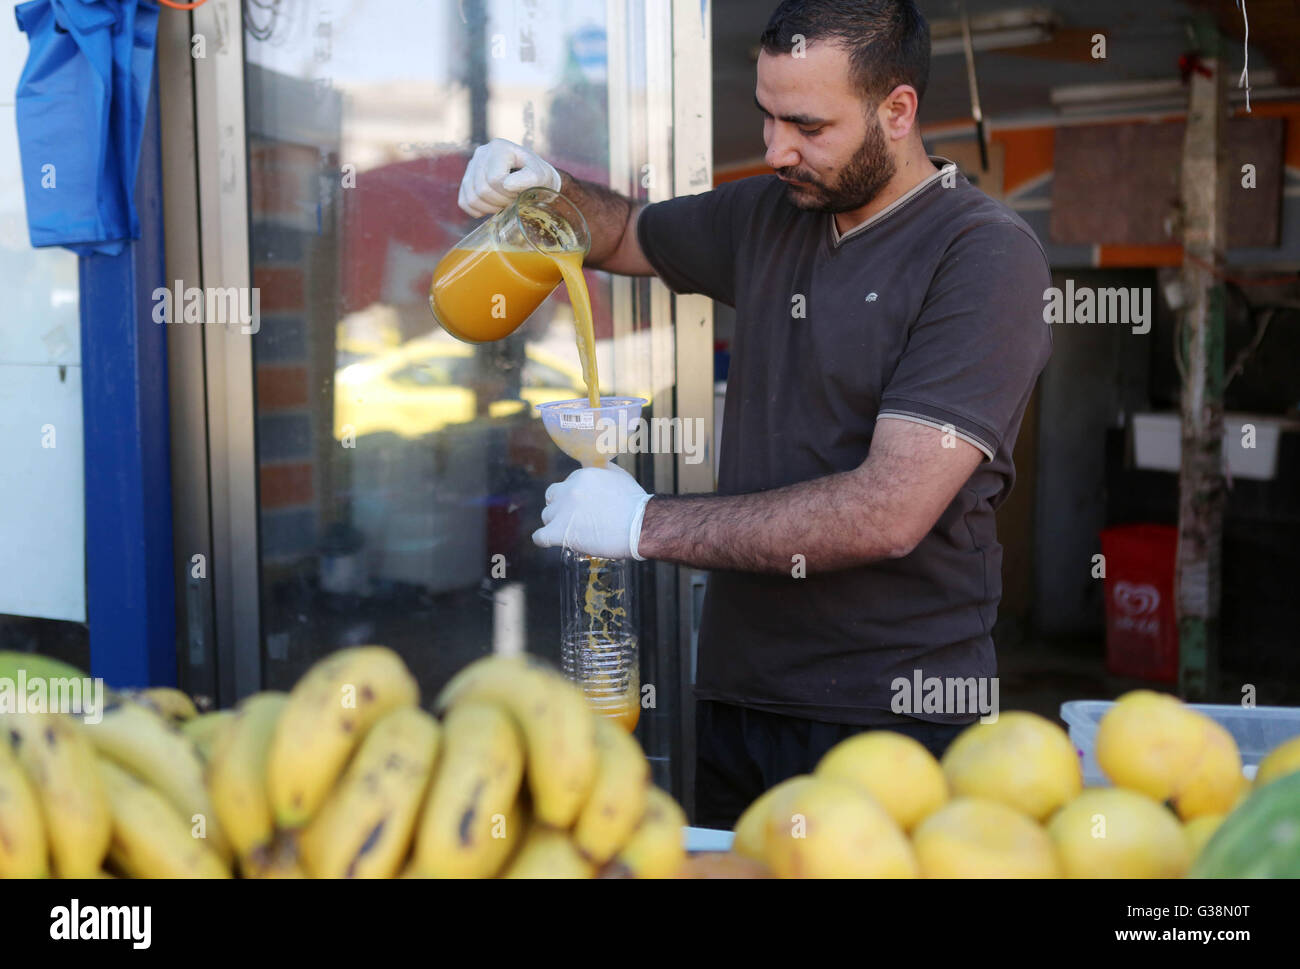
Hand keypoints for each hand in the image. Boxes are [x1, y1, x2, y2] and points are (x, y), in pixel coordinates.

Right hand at [458, 138, 561, 217]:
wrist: (534, 180)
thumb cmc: (539, 178)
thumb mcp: (542, 177)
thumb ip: (529, 178)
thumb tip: (507, 184)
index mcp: (499, 147)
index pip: (494, 179)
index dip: (508, 193)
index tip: (520, 192)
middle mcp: (482, 153)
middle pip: (482, 189)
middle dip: (501, 201)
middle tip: (514, 198)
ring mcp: (471, 166)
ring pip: (472, 198)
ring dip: (491, 207)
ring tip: (505, 201)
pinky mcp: (466, 180)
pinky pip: (464, 202)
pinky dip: (478, 210)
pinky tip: (492, 206)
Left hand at [531, 464, 653, 559]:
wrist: (640, 526)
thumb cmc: (636, 505)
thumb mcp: (621, 477)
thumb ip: (605, 470)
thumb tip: (598, 467)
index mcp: (581, 476)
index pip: (566, 485)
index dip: (572, 497)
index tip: (582, 507)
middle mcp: (569, 490)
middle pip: (552, 497)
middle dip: (560, 507)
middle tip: (573, 518)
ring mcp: (563, 511)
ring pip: (547, 516)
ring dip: (556, 524)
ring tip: (571, 533)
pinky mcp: (559, 532)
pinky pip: (540, 536)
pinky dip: (543, 539)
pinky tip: (550, 541)